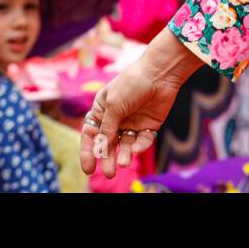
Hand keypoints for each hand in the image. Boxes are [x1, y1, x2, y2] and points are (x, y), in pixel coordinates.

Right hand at [79, 31, 202, 178]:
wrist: (160, 73)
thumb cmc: (131, 83)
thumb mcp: (114, 105)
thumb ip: (107, 128)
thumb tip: (101, 149)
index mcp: (101, 110)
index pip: (91, 135)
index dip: (88, 152)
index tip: (88, 169)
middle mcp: (115, 118)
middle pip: (108, 144)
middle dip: (107, 159)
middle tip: (109, 174)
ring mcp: (131, 123)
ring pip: (125, 146)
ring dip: (124, 155)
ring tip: (124, 163)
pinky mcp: (148, 126)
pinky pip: (142, 141)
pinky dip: (140, 146)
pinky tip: (138, 147)